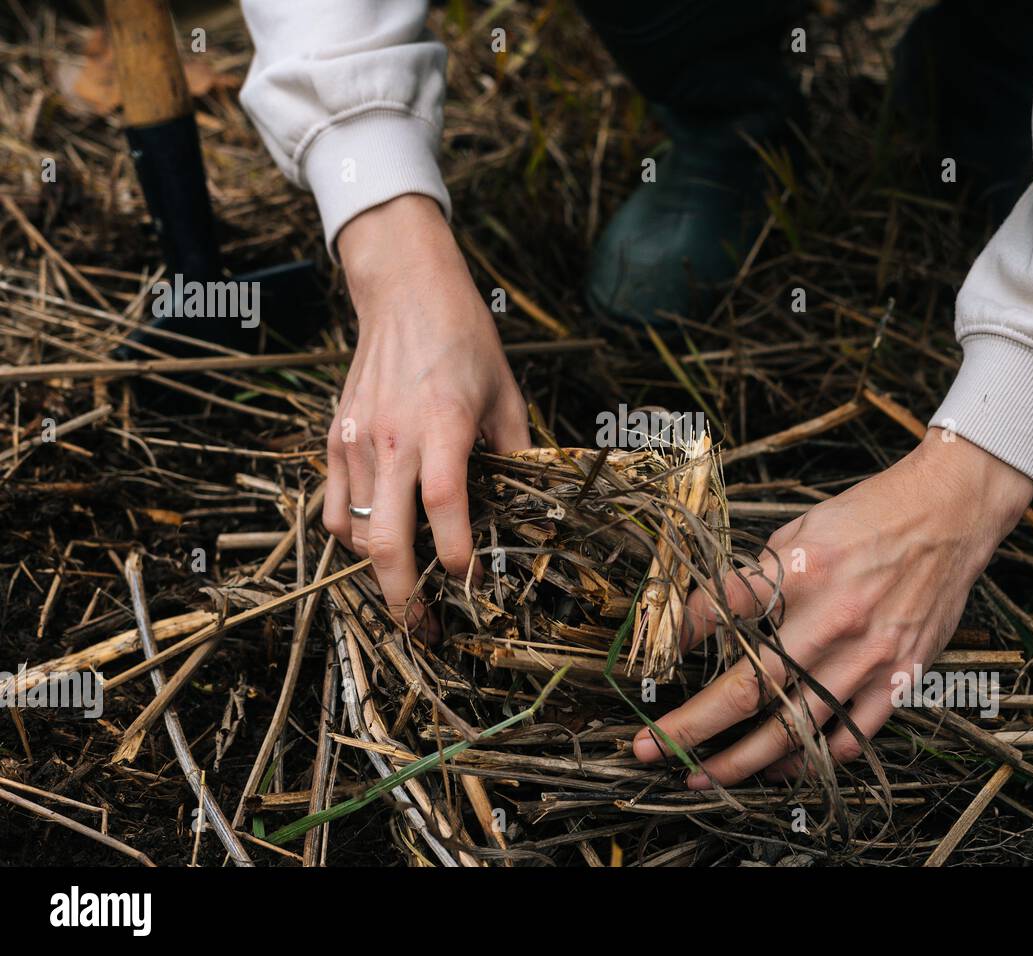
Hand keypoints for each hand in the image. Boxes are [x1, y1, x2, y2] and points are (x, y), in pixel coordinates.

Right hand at [327, 195, 528, 633]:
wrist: (404, 293)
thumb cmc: (463, 340)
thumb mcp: (507, 394)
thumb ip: (517, 454)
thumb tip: (531, 508)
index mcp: (444, 427)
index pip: (446, 507)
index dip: (459, 556)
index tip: (474, 584)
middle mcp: (392, 440)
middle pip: (385, 540)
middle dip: (403, 595)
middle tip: (424, 627)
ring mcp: (354, 441)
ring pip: (353, 533)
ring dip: (379, 568)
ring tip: (407, 585)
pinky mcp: (333, 438)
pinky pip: (332, 509)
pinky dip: (351, 537)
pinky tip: (376, 541)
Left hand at [632, 428, 1032, 786]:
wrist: (948, 513)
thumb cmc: (870, 517)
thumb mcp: (799, 529)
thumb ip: (758, 578)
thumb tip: (711, 616)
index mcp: (802, 571)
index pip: (721, 612)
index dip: (681, 639)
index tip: (657, 664)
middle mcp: (834, 618)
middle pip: (749, 689)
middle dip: (693, 727)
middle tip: (652, 749)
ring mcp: (869, 655)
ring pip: (796, 729)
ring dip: (742, 760)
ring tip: (703, 775)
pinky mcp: (899, 677)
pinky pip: (850, 737)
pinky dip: (812, 762)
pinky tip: (779, 768)